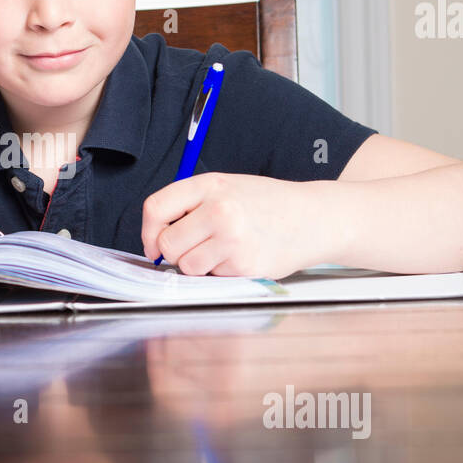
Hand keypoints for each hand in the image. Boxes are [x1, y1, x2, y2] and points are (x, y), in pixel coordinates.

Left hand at [140, 172, 329, 279]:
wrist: (314, 218)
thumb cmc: (267, 204)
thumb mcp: (227, 187)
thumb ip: (190, 205)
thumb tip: (154, 240)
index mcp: (210, 185)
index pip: (155, 208)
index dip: (148, 231)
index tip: (153, 243)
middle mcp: (220, 209)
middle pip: (167, 244)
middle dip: (174, 252)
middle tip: (196, 246)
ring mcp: (232, 239)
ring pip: (186, 266)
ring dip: (198, 264)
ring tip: (222, 250)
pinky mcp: (244, 265)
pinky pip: (212, 278)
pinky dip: (221, 272)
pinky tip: (241, 256)